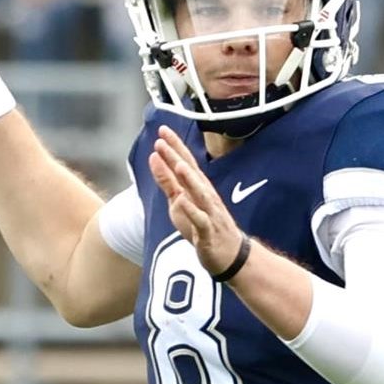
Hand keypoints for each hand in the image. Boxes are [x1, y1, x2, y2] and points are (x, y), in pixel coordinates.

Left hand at [148, 125, 246, 278]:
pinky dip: (192, 210)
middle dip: (177, 157)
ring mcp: (209, 213)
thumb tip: (154, 157)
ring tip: (177, 165)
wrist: (229, 254)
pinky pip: (200, 220)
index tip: (162, 129)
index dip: (175, 146)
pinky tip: (183, 201)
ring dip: (189, 179)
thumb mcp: (179, 201)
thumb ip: (167, 180)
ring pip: (199, 194)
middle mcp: (205, 195)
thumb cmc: (203, 225)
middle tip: (162, 140)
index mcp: (198, 187)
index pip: (186, 162)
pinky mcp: (209, 231)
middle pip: (191, 173)